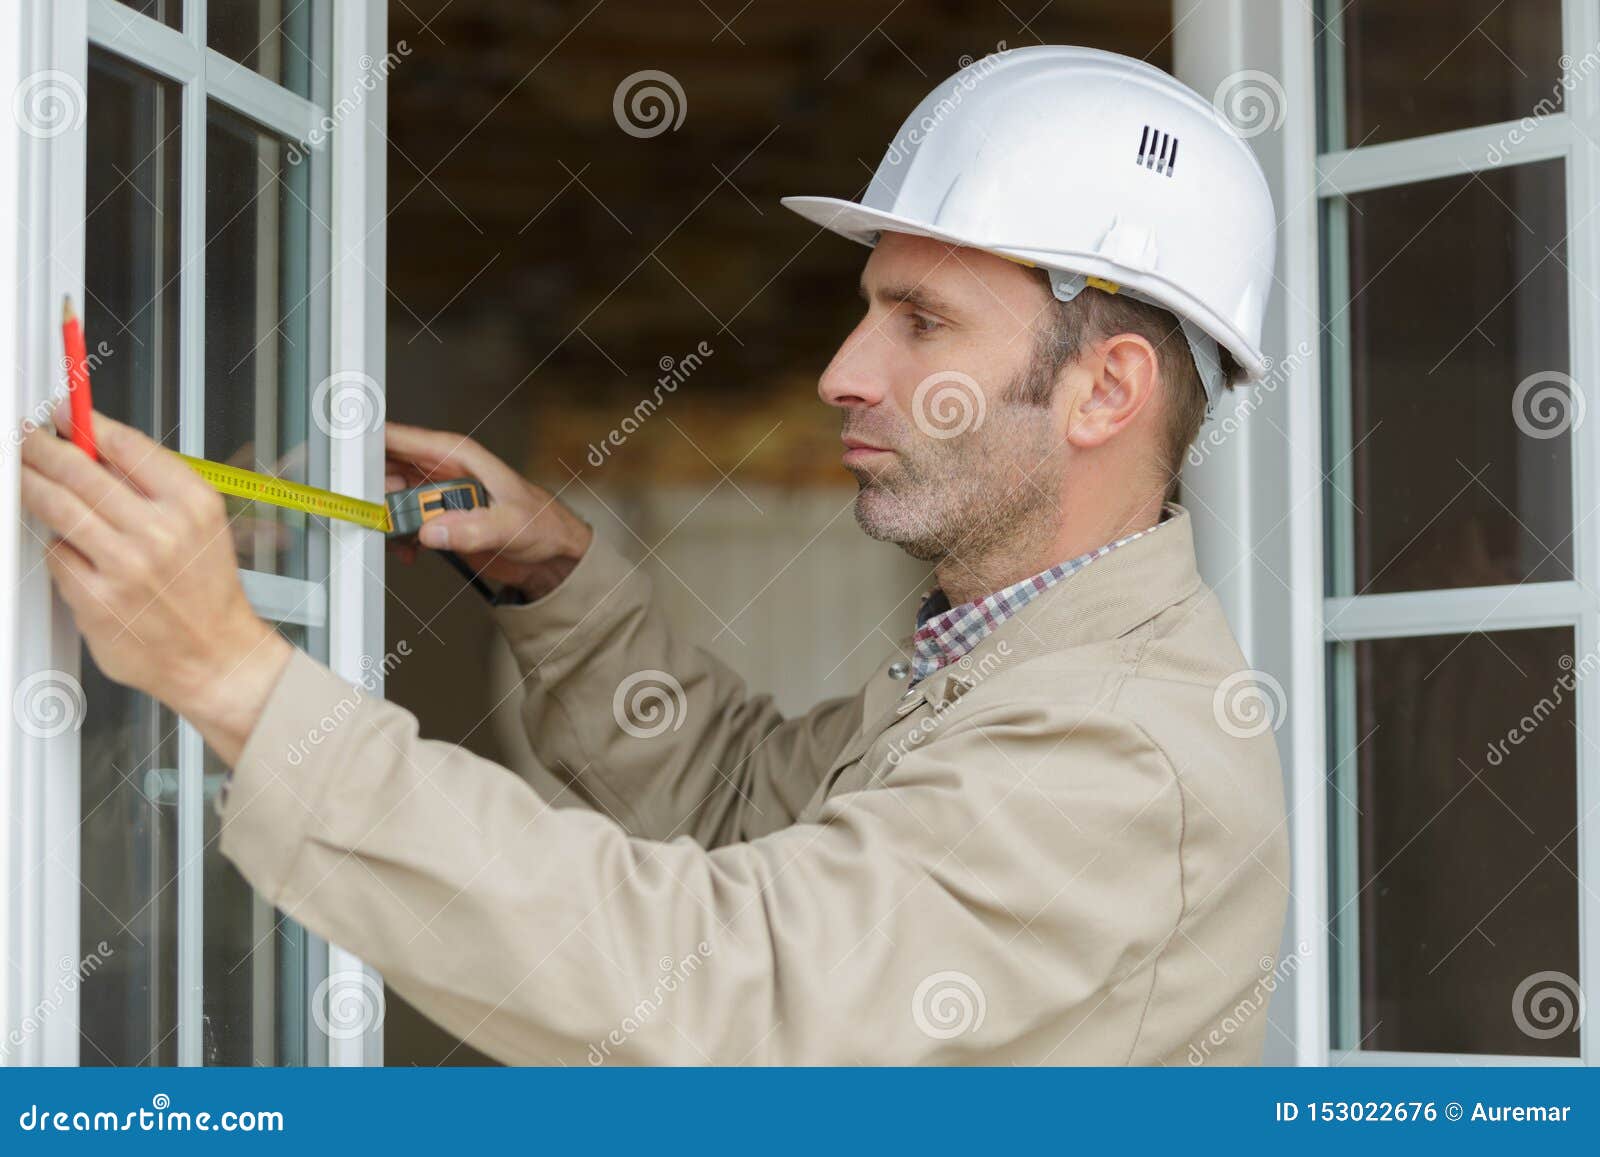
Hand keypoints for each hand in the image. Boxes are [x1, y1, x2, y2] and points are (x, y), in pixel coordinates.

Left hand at [19, 410, 289, 763]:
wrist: (214, 655)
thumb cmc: (206, 591)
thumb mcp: (203, 525)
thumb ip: (155, 486)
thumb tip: (98, 449)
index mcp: (192, 504)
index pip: (125, 445)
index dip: (84, 423)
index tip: (64, 414)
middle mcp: (160, 531)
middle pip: (80, 470)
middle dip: (42, 447)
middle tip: (25, 438)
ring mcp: (124, 565)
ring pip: (57, 507)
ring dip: (30, 484)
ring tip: (21, 475)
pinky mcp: (95, 597)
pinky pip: (57, 555)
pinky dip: (57, 548)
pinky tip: (70, 548)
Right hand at [384, 423, 592, 599]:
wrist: (552, 554)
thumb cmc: (542, 525)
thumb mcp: (510, 525)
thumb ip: (472, 529)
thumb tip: (431, 530)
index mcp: (456, 455)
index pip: (399, 438)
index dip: (364, 443)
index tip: (339, 459)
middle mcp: (441, 470)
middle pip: (383, 468)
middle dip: (368, 490)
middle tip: (367, 514)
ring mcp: (436, 495)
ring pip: (388, 497)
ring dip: (383, 518)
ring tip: (393, 539)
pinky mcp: (437, 519)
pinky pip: (401, 522)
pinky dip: (397, 538)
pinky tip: (409, 553)